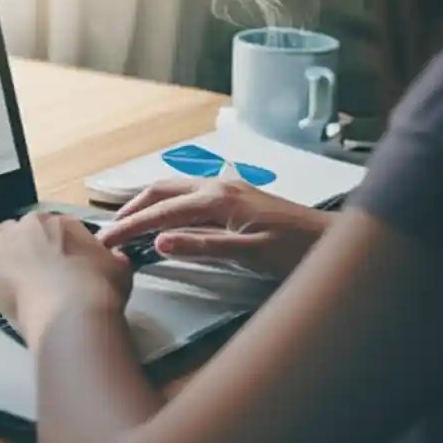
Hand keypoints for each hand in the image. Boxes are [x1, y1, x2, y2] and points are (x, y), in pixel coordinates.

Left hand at [0, 213, 132, 347]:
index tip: (47, 274)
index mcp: (65, 226)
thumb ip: (112, 261)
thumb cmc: (98, 296)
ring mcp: (6, 235)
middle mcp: (34, 223)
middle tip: (25, 282)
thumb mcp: (119, 272)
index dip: (45, 254)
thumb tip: (113, 260)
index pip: (47, 232)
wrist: (73, 310)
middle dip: (19, 255)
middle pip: (16, 233)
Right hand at [96, 178, 334, 277]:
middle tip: (109, 231)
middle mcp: (219, 187)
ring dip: (148, 203)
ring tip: (128, 222)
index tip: (106, 242)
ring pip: (175, 189)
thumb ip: (203, 246)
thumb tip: (160, 241)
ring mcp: (228, 189)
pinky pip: (190, 195)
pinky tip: (165, 217)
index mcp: (219, 199)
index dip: (131, 226)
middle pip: (162, 190)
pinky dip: (167, 204)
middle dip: (132, 208)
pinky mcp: (236, 197)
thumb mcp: (250, 255)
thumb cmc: (297, 251)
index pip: (162, 211)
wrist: (336, 242)